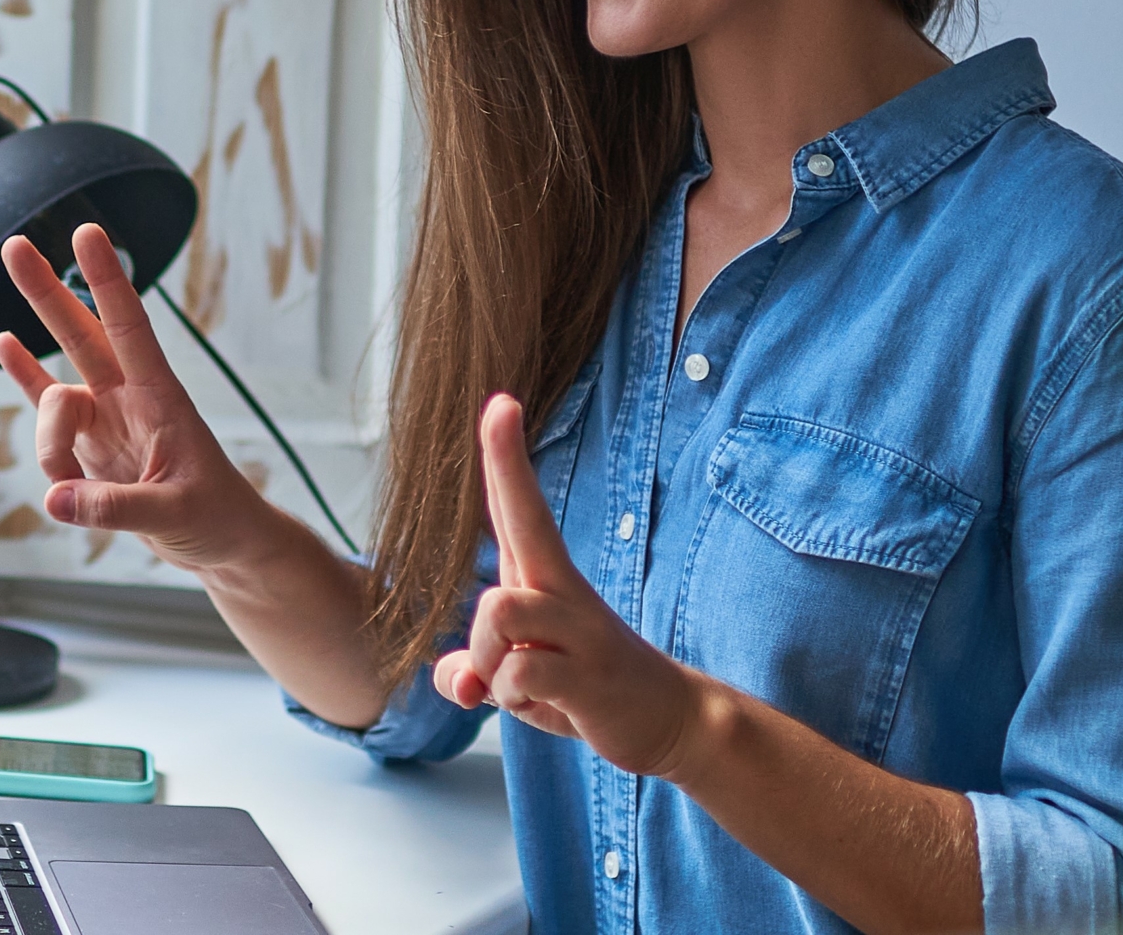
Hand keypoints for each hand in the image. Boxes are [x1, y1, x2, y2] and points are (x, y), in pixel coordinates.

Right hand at [0, 224, 273, 571]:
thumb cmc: (217, 517)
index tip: (87, 233)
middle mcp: (130, 397)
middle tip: (14, 246)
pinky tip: (6, 344)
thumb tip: (54, 498)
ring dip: (48, 448)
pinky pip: (47, 410)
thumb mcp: (176, 513)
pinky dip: (26, 378)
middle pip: (81, 334)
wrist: (223, 542)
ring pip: (54, 403)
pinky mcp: (90, 445)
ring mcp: (107, 418)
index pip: (130, 327)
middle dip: (47, 292)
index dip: (107, 281)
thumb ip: (117, 507)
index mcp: (161, 397)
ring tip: (68, 493)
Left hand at [432, 394, 706, 777]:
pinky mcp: (587, 675)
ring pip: (497, 610)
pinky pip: (516, 674)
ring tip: (517, 683)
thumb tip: (455, 683)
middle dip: (508, 462)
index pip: (519, 507)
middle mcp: (562, 591)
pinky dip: (511, 700)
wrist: (668, 720)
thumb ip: (475, 672)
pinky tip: (544, 706)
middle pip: (523, 516)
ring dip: (488, 659)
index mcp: (544, 579)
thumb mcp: (519, 681)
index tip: (501, 401)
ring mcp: (578, 630)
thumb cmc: (582, 687)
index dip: (506, 456)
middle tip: (502, 403)